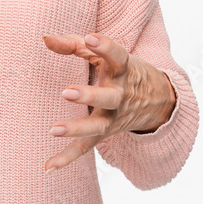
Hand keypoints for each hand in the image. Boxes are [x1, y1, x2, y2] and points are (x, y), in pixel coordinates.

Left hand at [41, 32, 176, 172]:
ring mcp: (114, 118)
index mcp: (123, 70)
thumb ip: (75, 44)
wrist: (157, 101)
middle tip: (66, 91)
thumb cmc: (121, 70)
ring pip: (98, 126)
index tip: (91, 38)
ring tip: (53, 128)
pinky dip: (68, 157)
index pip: (117, 56)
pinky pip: (87, 148)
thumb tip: (45, 38)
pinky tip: (48, 165)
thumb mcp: (105, 55)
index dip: (105, 47)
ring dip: (76, 128)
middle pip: (109, 98)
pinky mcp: (106, 134)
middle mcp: (121, 95)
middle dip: (89, 96)